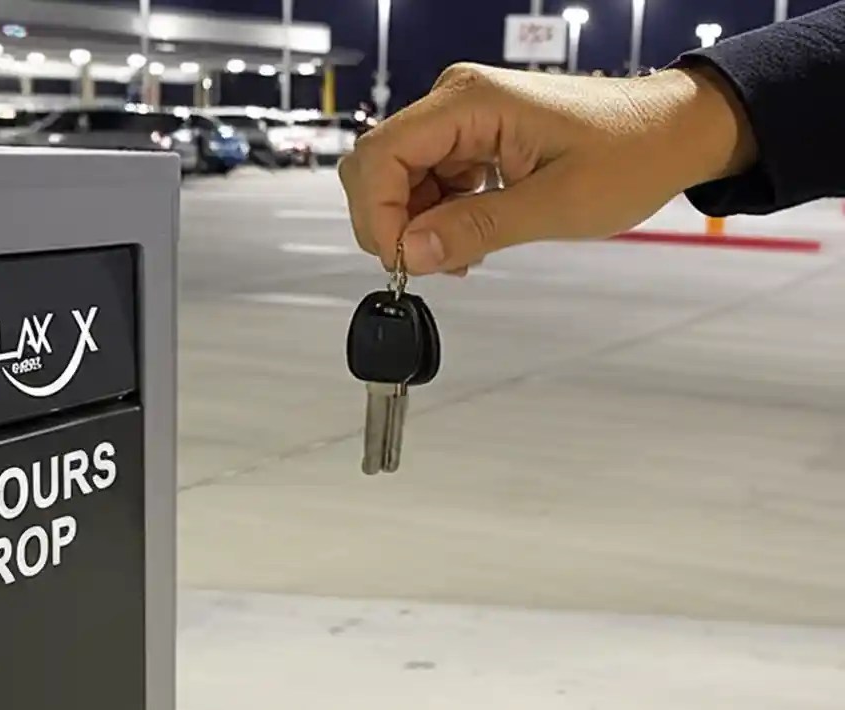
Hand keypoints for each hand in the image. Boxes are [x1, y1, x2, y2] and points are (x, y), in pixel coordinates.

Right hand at [338, 63, 756, 276]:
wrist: (673, 133)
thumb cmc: (632, 154)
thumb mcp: (556, 205)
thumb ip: (476, 229)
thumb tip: (412, 253)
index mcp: (470, 102)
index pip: (381, 156)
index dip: (379, 215)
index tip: (404, 262)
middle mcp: (455, 101)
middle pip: (378, 166)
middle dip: (391, 224)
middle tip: (427, 266)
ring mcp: (460, 119)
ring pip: (398, 179)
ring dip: (415, 226)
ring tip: (459, 257)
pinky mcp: (470, 137)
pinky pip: (426, 180)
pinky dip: (434, 217)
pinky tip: (465, 240)